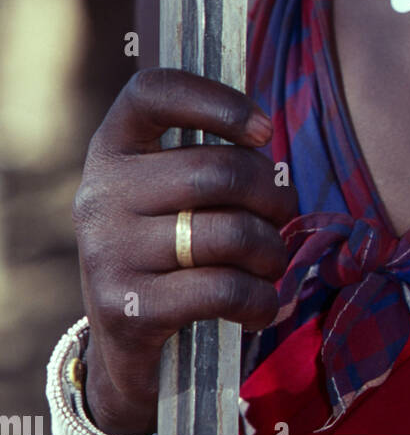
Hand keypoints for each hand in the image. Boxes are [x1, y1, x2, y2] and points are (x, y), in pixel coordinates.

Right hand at [73, 68, 296, 434]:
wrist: (123, 341)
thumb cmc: (169, 246)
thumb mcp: (171, 191)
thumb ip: (209, 157)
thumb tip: (266, 138)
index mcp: (112, 149)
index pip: (152, 93)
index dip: (217, 100)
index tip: (265, 129)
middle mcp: (102, 194)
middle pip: (218, 172)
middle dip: (272, 195)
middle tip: (282, 213)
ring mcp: (109, 252)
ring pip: (231, 234)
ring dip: (272, 251)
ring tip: (272, 261)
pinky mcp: (128, 309)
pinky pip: (224, 290)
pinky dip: (261, 299)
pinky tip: (263, 305)